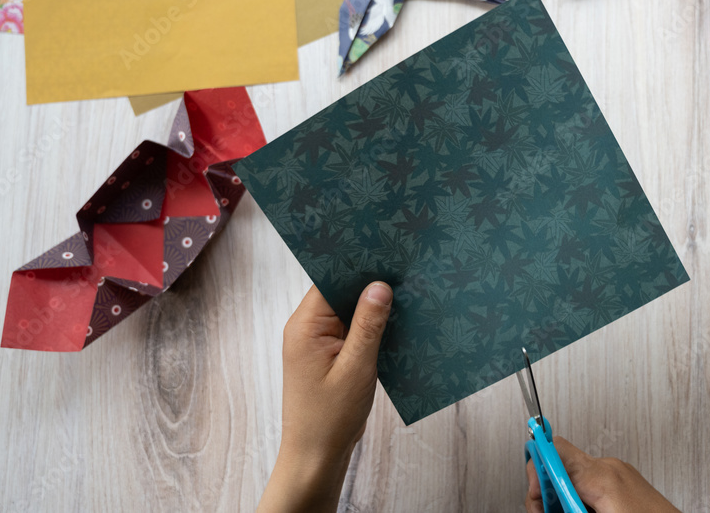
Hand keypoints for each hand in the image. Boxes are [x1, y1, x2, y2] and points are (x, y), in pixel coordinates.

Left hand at [258, 282, 392, 512]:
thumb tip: (380, 285)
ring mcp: (319, 342)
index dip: (356, 266)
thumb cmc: (330, 417)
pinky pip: (352, 330)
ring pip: (348, 311)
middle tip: (402, 270)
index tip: (384, 252)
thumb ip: (368, 325)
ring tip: (406, 293)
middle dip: (369, 285)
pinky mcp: (331, 355)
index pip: (329, 280)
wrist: (317, 456)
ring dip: (372, 308)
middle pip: (339, 292)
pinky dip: (371, 328)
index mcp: (304, 326)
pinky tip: (396, 324)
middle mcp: (307, 329)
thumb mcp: (356, 367)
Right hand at [525, 437, 678, 512]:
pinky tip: (585, 511)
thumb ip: (567, 508)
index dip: (536, 469)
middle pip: (560, 462)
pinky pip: (591, 480)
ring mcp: (619, 472)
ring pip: (574, 472)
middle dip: (547, 490)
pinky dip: (580, 495)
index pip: (555, 451)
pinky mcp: (625, 481)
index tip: (531, 489)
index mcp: (602, 477)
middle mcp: (610, 468)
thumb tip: (543, 503)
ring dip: (564, 495)